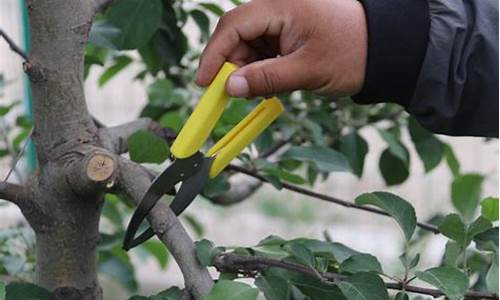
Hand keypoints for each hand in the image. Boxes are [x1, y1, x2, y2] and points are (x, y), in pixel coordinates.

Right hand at [196, 0, 367, 97]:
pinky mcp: (288, 31)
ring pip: (248, 43)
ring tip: (259, 90)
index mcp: (282, 6)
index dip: (214, 54)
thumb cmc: (352, 53)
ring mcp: (283, 19)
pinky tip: (269, 82)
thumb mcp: (306, 70)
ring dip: (246, 68)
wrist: (384, 49)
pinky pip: (263, 48)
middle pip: (237, 33)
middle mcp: (278, 7)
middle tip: (230, 94)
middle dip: (230, 64)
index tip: (204, 83)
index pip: (233, 26)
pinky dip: (260, 67)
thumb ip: (265, 78)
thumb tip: (229, 87)